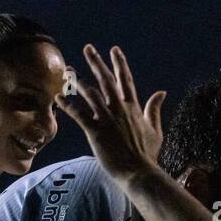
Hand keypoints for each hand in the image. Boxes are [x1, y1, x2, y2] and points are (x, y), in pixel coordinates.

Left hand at [57, 44, 166, 183]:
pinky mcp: (96, 131)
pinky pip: (78, 113)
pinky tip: (58, 97)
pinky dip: (67, 104)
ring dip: (77, 80)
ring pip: (90, 92)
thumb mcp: (155, 130)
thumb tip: (162, 92)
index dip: (119, 63)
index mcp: (133, 108)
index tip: (114, 50)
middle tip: (88, 48)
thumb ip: (155, 109)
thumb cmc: (147, 155)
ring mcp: (107, 118)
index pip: (125, 80)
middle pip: (106, 79)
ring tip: (67, 69)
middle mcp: (119, 108)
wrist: (139, 172)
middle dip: (96, 62)